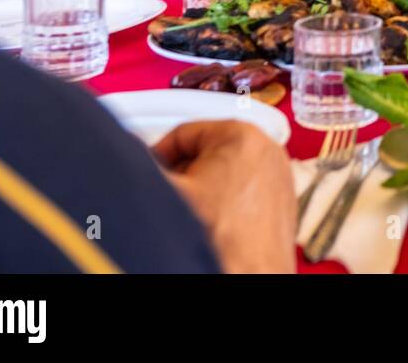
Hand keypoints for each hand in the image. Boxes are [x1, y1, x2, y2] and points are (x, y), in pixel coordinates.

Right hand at [154, 120, 295, 273]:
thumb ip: (142, 165)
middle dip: (183, 172)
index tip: (149, 172)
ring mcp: (279, 174)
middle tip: (170, 195)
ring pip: (225, 170)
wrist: (248, 275)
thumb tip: (124, 151)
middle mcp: (267, 149)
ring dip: (203, 187)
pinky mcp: (283, 198)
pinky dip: (225, 201)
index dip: (159, 155)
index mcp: (241, 135)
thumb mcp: (167, 193)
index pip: (184, 133)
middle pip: (206, 150)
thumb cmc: (218, 239)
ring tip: (192, 212)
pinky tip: (212, 222)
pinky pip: (244, 188)